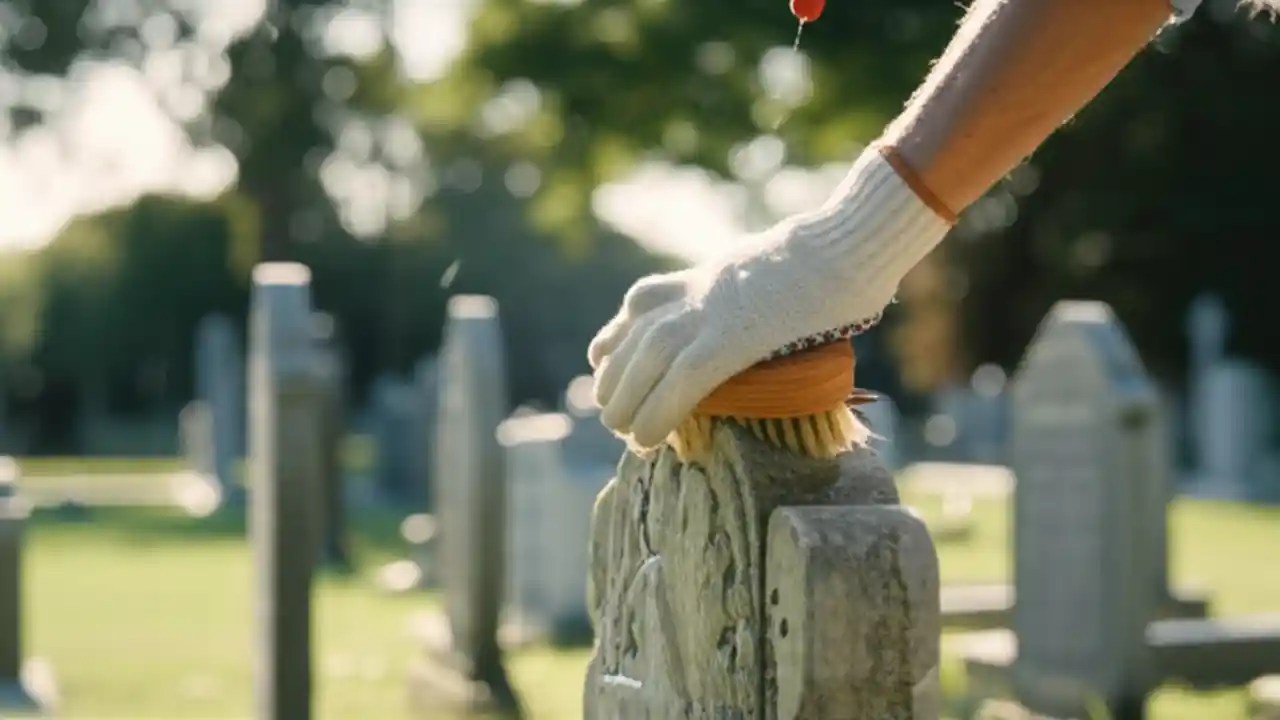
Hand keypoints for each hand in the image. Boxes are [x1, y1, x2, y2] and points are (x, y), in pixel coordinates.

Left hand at [588, 148, 949, 449]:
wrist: (846, 246)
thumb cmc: (828, 261)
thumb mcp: (766, 269)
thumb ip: (743, 291)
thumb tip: (755, 314)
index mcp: (703, 275)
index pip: (639, 305)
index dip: (615, 342)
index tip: (601, 365)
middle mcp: (694, 292)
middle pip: (633, 339)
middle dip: (615, 381)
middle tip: (611, 415)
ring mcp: (709, 313)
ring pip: (646, 364)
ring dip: (628, 404)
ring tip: (623, 431)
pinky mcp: (730, 338)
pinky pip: (681, 382)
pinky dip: (659, 413)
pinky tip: (647, 439)